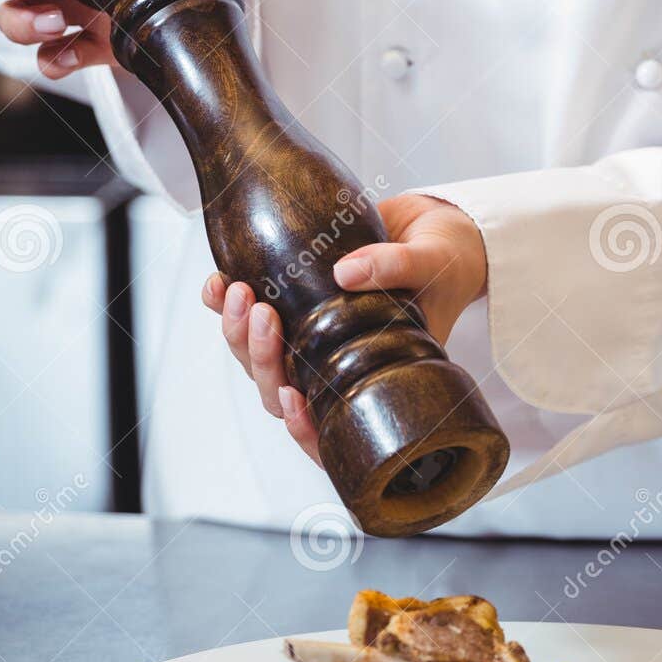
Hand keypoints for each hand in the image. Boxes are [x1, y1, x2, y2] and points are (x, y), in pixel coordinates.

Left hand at [202, 194, 487, 464]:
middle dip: (261, 359)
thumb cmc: (444, 265)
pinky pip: (245, 319)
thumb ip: (393, 267)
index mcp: (374, 380)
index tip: (291, 397)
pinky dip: (222, 306)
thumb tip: (345, 271)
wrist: (432, 230)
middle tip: (266, 314)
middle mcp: (336, 367)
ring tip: (241, 292)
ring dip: (237, 333)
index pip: (331, 431)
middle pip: (280, 393)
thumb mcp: (429, 264)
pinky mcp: (290, 304)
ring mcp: (309, 339)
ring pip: (256, 361)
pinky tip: (217, 285)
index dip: (304, 431)